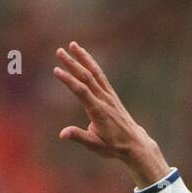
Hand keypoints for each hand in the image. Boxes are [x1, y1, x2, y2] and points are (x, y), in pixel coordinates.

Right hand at [54, 41, 168, 185]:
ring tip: (72, 45)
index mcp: (98, 111)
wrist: (135, 144)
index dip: (69, 80)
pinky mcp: (112, 95)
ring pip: (95, 73)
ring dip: (84, 58)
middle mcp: (104, 100)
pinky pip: (101, 76)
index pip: (82, 91)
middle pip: (87, 77)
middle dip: (72, 64)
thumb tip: (62, 134)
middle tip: (59, 51)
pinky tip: (85, 56)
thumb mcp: (95, 145)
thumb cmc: (114, 146)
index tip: (56, 70)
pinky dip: (92, 65)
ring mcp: (109, 96)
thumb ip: (79, 136)